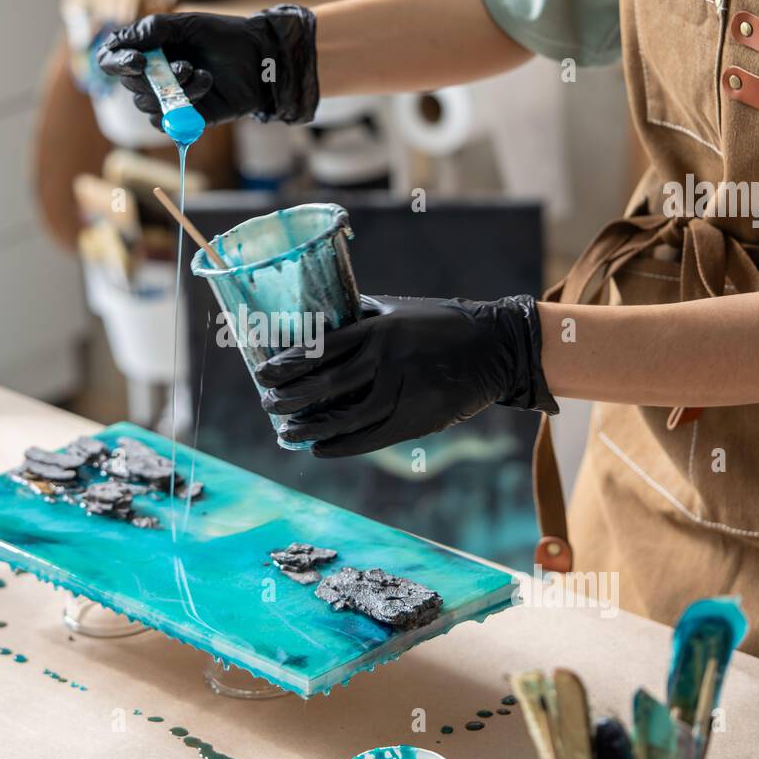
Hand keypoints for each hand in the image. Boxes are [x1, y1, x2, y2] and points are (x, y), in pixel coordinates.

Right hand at [96, 5, 318, 129]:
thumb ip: (153, 30)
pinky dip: (182, 107)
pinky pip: (164, 123)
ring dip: (174, 90)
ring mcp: (169, 98)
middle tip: (184, 65)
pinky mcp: (185, 119)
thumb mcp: (187, 24)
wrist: (259, 58)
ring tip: (200, 74)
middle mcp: (154, 75)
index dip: (116, 62)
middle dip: (153, 78)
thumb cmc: (224, 36)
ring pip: (147, 104)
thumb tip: (121, 41)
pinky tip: (205, 87)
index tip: (138, 61)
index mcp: (149, 50)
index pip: (112, 60)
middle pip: (130, 85)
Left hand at [255, 294, 557, 457]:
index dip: (290, 362)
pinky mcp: (419, 418)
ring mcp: (406, 391)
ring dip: (312, 427)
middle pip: (330, 383)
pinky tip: (318, 447)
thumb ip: (359, 319)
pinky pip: (372, 437)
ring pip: (348, 416)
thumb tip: (313, 328)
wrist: (494, 348)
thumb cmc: (439, 325)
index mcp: (381, 328)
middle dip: (292, 397)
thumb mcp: (398, 311)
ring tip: (286, 432)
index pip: (324, 347)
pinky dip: (341, 445)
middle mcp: (390, 359)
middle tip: (267, 404)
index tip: (263, 372)